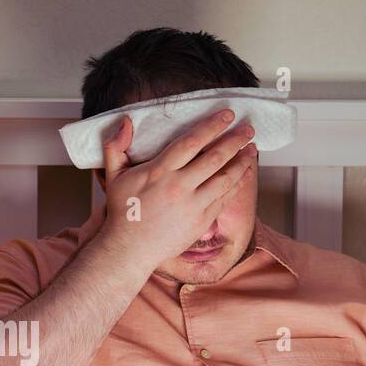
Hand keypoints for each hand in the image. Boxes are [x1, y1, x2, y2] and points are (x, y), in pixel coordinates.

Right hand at [97, 109, 256, 270]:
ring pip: (225, 178)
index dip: (212, 126)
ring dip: (242, 162)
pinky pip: (225, 198)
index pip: (192, 142)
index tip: (227, 115)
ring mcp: (193, 205)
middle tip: (248, 129)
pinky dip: (238, 184)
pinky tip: (245, 173)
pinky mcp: (201, 221)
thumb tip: (126, 121)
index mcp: (159, 172)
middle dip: (235, 140)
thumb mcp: (114, 176)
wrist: (129, 249)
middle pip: (215, 158)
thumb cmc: (122, 212)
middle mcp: (179, 187)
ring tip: (252, 149)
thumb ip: (116, 146)